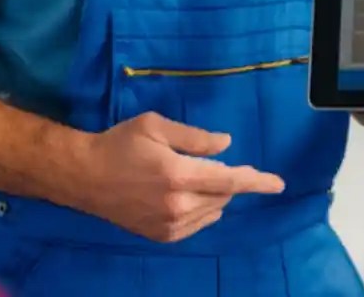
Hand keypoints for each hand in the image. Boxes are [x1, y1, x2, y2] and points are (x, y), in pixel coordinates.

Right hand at [75, 112, 284, 242]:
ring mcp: (170, 224)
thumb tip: (227, 144)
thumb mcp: (155, 126)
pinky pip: (198, 224)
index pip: (230, 179)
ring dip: (214, 194)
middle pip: (224, 195)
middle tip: (208, 164)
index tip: (278, 184)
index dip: (257, 181)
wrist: (85, 176)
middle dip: (227, 179)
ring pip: (213, 211)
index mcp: (178, 174)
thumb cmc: (119, 144)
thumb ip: (195, 137)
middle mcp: (178, 204)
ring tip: (187, 177)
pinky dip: (201, 209)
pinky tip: (183, 195)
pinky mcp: (162, 236)